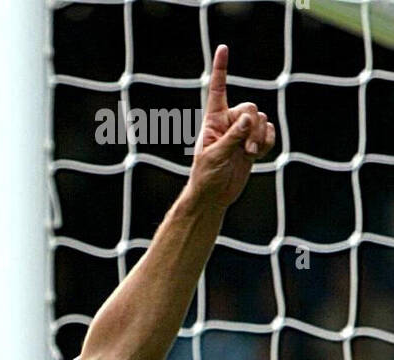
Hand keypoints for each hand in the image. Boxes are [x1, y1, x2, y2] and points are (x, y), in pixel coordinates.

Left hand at [188, 44, 275, 209]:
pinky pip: (269, 132)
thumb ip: (232, 136)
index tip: (223, 48)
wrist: (213, 197)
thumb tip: (248, 117)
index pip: (217, 90)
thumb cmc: (205, 177)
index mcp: (213, 120)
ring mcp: (242, 132)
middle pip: (251, 107)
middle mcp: (229, 122)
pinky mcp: (253, 143)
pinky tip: (259, 153)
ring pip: (262, 120)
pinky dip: (268, 141)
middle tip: (246, 146)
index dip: (220, 69)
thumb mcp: (215, 156)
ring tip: (250, 152)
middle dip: (252, 125)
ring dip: (260, 135)